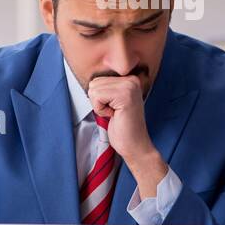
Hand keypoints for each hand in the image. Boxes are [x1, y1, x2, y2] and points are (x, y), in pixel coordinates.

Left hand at [87, 74, 166, 193]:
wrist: (135, 144)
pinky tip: (114, 115)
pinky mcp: (125, 95)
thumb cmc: (122, 127)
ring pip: (94, 89)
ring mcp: (129, 86)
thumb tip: (89, 82)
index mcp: (129, 79)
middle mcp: (131, 79)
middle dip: (98, 101)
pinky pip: (97, 97)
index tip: (114, 108)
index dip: (99, 98)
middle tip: (114, 112)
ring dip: (99, 106)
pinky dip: (101, 110)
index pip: (97, 80)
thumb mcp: (112, 102)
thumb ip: (105, 88)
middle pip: (94, 83)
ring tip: (115, 113)